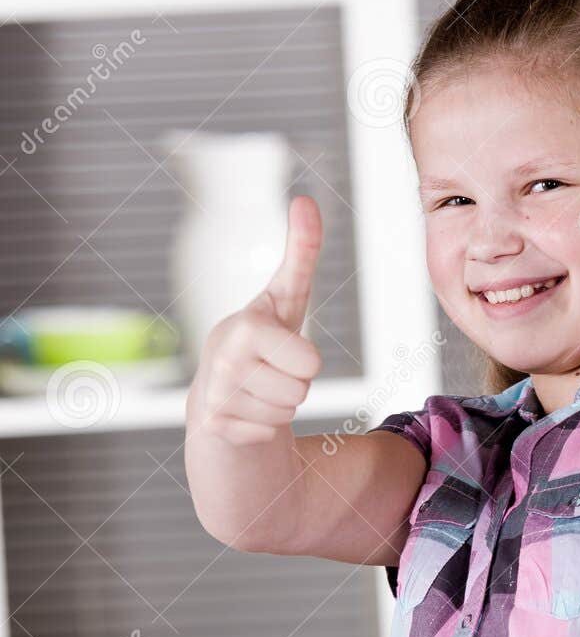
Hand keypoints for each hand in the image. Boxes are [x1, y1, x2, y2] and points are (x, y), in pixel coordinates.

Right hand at [193, 194, 323, 446]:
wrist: (217, 393)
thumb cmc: (261, 341)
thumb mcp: (285, 299)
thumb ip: (300, 252)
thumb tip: (305, 200)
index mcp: (245, 327)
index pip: (310, 362)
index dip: (305, 360)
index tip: (279, 348)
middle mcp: (223, 360)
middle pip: (301, 390)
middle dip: (294, 384)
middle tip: (270, 373)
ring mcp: (215, 396)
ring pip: (285, 414)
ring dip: (279, 407)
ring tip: (256, 390)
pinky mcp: (212, 427)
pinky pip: (267, 436)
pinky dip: (261, 429)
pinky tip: (242, 412)